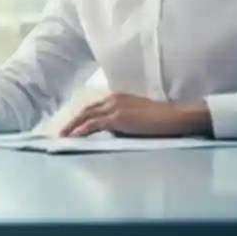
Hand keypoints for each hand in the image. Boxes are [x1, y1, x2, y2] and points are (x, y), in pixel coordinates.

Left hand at [60, 93, 210, 136]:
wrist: (176, 117)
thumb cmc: (161, 120)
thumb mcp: (137, 118)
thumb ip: (122, 122)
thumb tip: (110, 132)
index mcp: (117, 97)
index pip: (93, 107)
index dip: (80, 117)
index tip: (71, 126)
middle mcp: (113, 99)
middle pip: (86, 110)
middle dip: (72, 122)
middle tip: (60, 133)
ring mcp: (114, 107)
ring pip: (86, 116)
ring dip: (73, 127)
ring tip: (63, 137)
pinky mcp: (118, 117)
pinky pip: (93, 124)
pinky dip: (81, 130)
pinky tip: (73, 138)